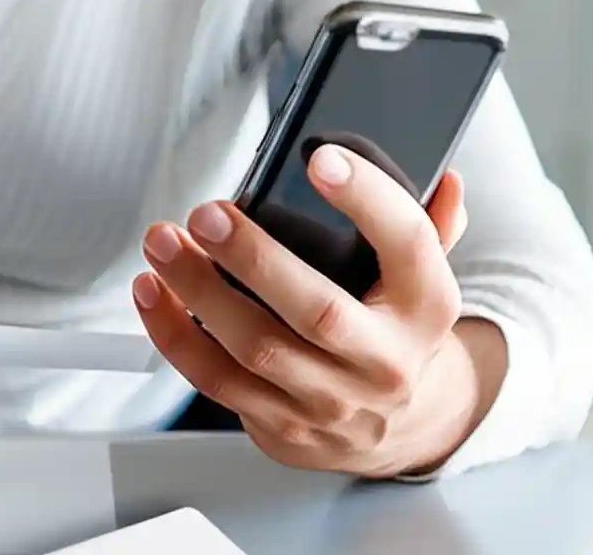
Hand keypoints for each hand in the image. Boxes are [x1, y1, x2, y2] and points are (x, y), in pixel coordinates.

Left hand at [134, 144, 504, 476]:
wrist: (396, 432)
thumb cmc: (393, 335)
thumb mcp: (421, 282)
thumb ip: (427, 227)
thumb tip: (441, 178)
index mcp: (427, 308)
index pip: (409, 245)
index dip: (368, 199)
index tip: (320, 160)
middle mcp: (384, 361)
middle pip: (317, 310)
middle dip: (253, 257)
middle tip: (206, 214)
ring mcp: (331, 401)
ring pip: (256, 349)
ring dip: (198, 291)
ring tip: (163, 244)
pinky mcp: (282, 427)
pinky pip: (216, 380)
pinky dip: (174, 334)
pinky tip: (152, 292)